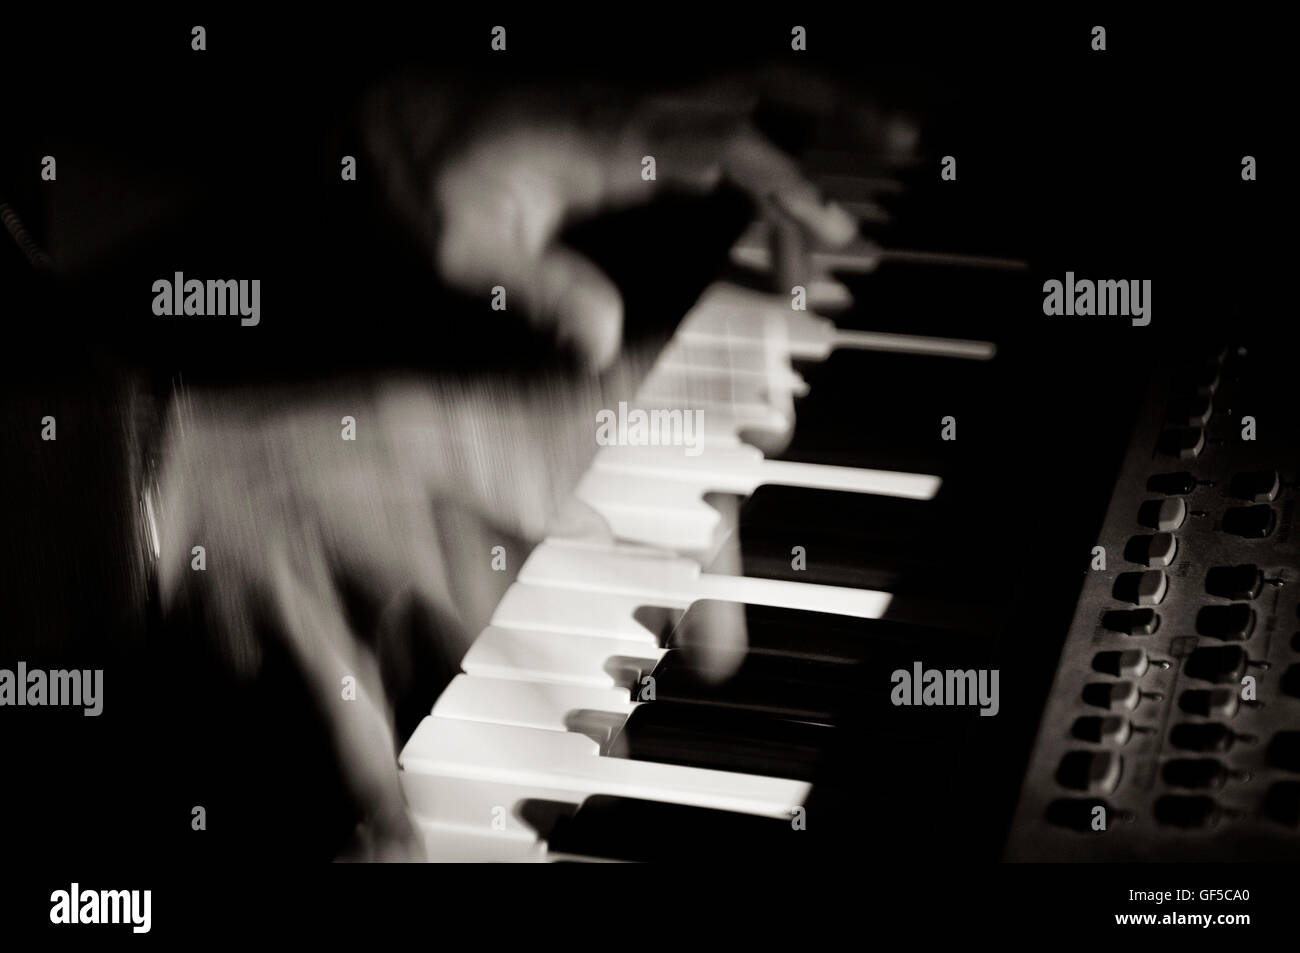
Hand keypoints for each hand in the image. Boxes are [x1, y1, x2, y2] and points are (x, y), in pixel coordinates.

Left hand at [363, 78, 858, 368]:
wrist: (403, 117)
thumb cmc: (434, 178)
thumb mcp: (469, 249)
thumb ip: (541, 289)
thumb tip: (602, 343)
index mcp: (602, 135)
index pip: (717, 141)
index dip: (778, 179)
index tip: (824, 224)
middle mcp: (632, 108)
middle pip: (755, 83)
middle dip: (834, 107)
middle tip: (900, 137)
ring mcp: (639, 103)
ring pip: (749, 83)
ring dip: (818, 107)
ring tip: (886, 134)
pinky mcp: (638, 114)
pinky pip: (724, 109)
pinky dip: (776, 132)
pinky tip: (794, 168)